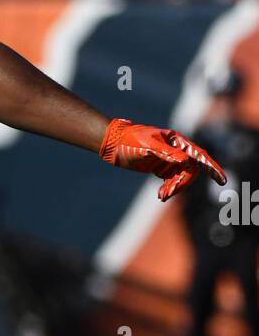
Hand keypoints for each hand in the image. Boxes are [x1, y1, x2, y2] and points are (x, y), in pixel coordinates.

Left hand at [99, 118, 225, 201]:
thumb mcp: (148, 145)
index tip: (221, 180)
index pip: (199, 155)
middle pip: (190, 171)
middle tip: (168, 193)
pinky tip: (161, 195)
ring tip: (162, 195)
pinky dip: (169, 189)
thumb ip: (167, 153)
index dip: (212, 167)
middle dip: (183, 184)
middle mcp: (176, 150)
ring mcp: (170, 160)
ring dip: (175, 188)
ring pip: (181, 178)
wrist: (114, 144)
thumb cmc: (130, 140)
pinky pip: (172, 181)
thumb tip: (186, 161)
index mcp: (177, 141)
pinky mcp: (162, 168)